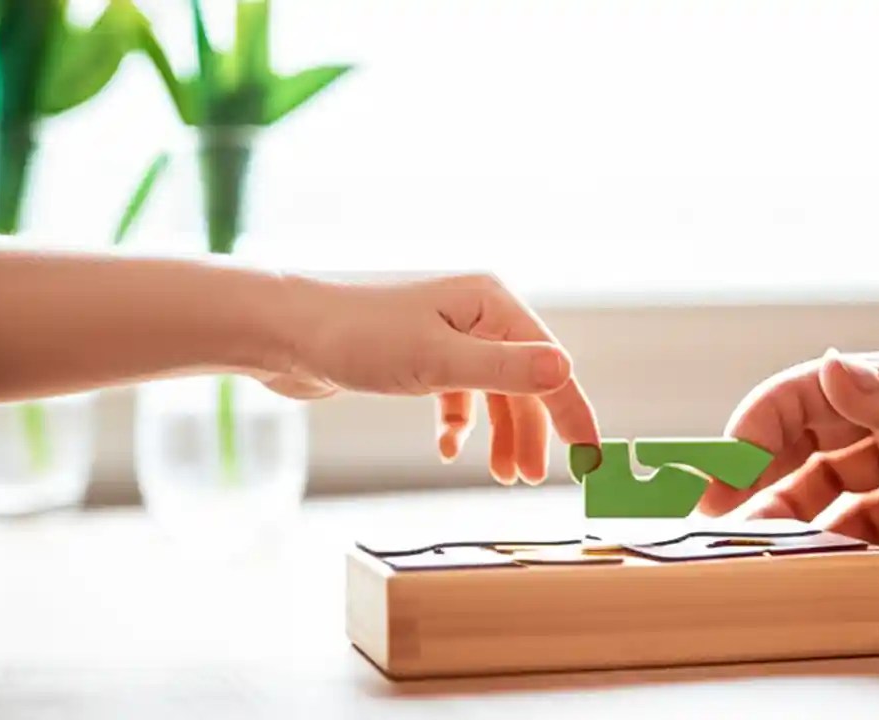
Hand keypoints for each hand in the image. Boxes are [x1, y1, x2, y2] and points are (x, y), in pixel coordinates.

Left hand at [261, 272, 601, 484]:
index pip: (550, 364)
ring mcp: (450, 335)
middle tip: (532, 480)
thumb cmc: (357, 338)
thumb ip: (503, 371)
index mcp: (491, 304)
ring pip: (494, 393)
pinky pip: (461, 395)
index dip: (574, 411)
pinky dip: (461, 424)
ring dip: (501, 435)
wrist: (286, 335)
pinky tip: (448, 446)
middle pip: (524, 382)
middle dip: (532, 432)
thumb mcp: (437, 361)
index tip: (592, 458)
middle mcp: (477, 315)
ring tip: (501, 475)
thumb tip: (565, 372)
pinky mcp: (422, 356)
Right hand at [698, 341, 878, 617]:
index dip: (754, 432)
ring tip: (784, 577)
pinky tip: (860, 609)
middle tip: (725, 538)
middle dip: (766, 499)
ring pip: (854, 528)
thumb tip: (831, 369)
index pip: (810, 403)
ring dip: (817, 550)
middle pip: (816, 470)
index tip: (716, 474)